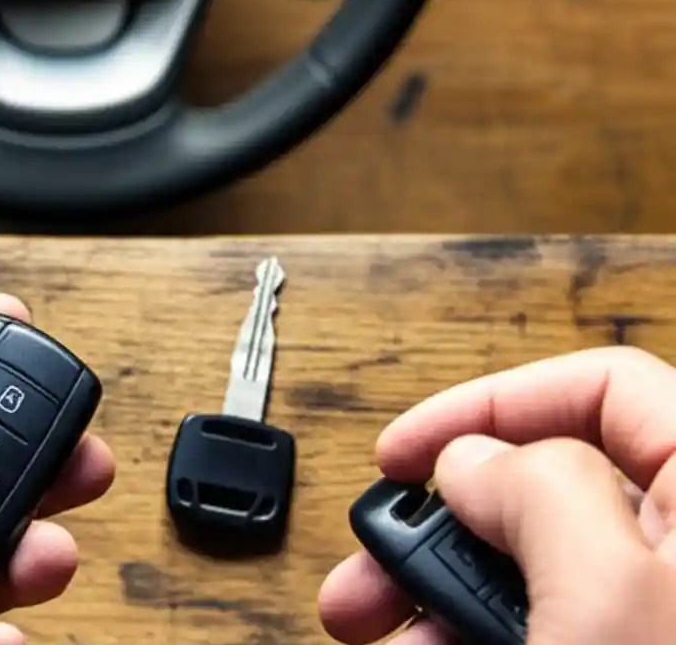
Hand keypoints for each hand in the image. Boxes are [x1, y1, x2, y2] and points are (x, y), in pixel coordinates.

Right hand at [318, 346, 675, 643]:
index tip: (404, 452)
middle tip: (370, 554)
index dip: (490, 405)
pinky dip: (464, 627)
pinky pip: (542, 620)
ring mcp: (661, 605)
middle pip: (546, 483)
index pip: (605, 388)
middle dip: (436, 515)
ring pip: (529, 562)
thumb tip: (473, 462)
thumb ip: (540, 494)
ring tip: (364, 619)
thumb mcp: (605, 594)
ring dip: (431, 581)